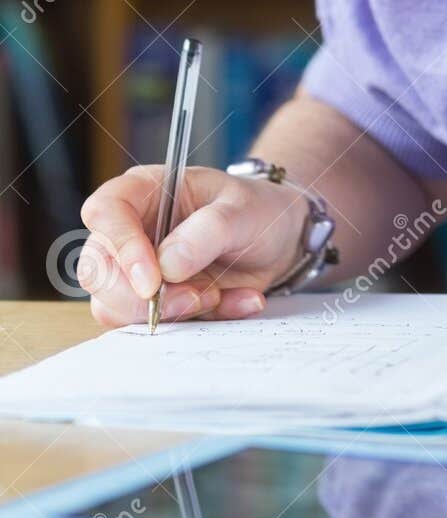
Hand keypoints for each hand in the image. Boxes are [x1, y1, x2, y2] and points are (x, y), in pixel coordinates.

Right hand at [78, 164, 307, 327]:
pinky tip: (233, 302)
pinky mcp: (152, 302)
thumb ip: (208, 231)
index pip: (105, 211)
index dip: (121, 246)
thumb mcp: (244, 211)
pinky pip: (151, 326)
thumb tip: (166, 266)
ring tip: (218, 295)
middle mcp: (131, 231)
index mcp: (145, 191)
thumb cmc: (256, 211)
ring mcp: (136, 271)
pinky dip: (194, 324)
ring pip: (116, 307)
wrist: (278, 239)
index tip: (153, 280)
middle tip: (197, 296)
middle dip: (142, 297)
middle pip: (98, 271)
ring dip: (168, 314)